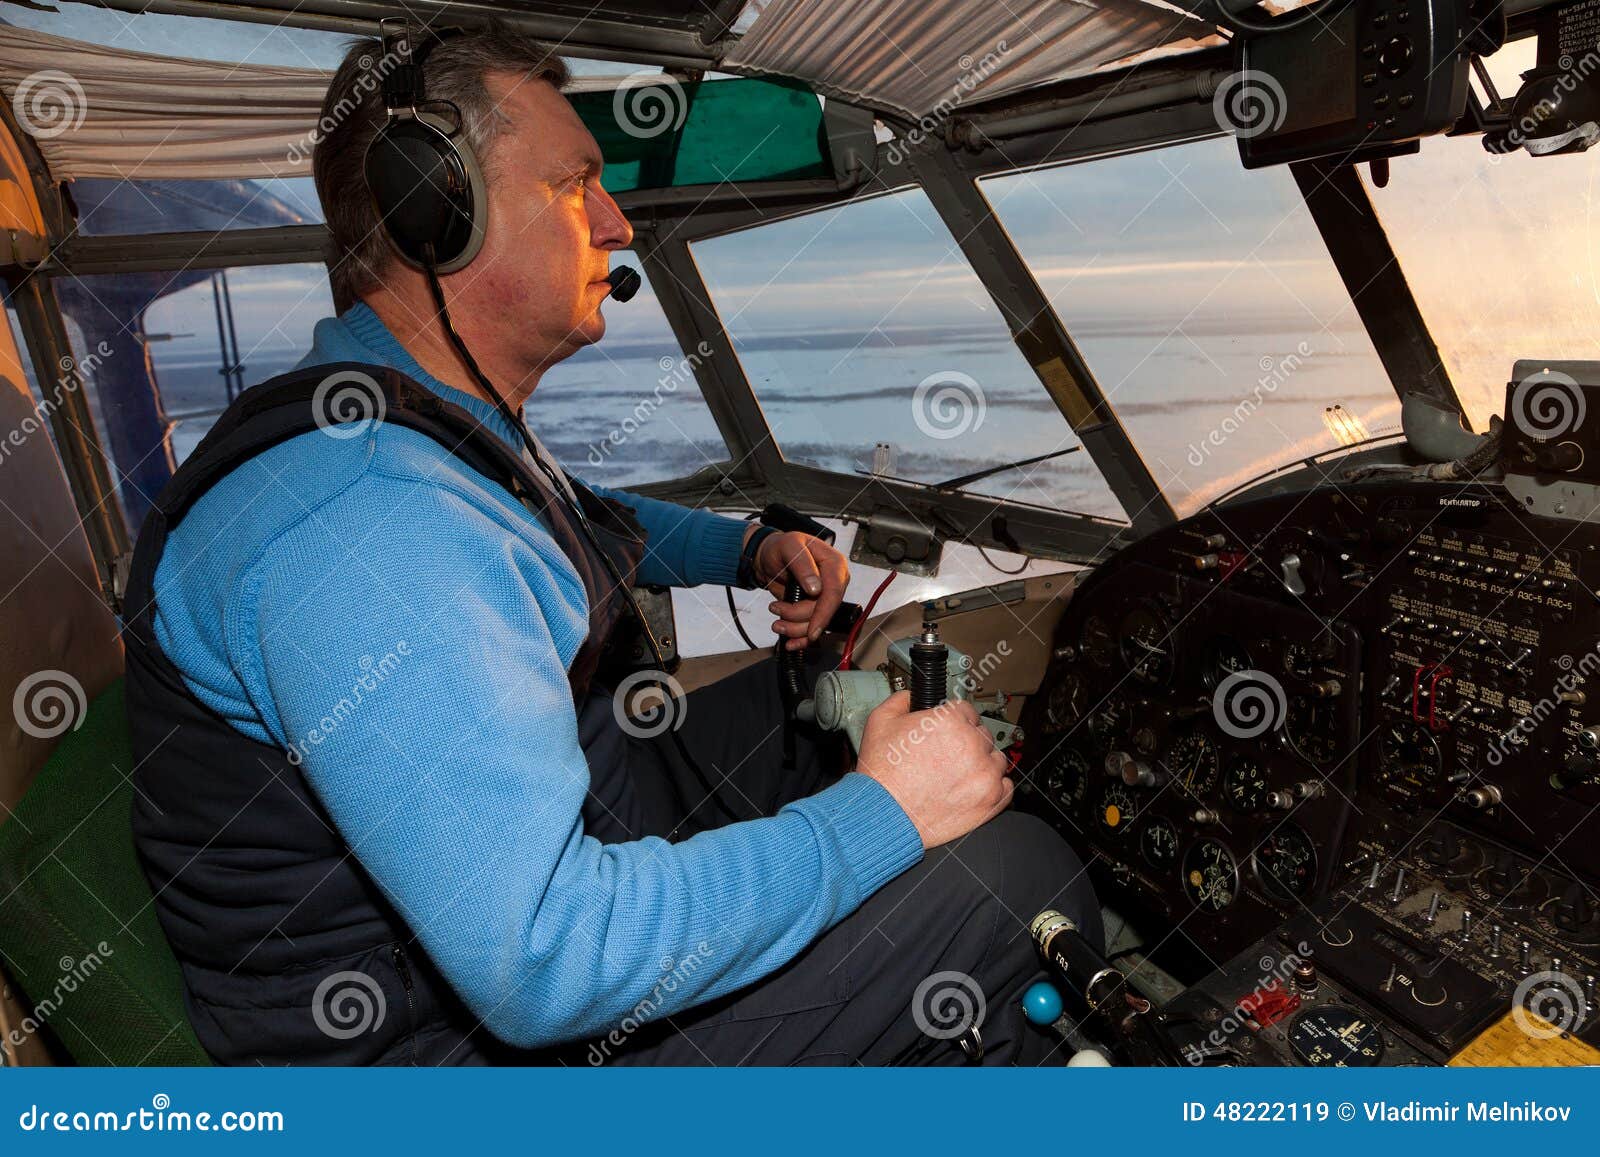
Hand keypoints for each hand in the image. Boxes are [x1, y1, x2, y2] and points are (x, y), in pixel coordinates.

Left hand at [750, 528, 849, 650]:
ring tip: (777, 623)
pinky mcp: (815, 608)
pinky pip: (812, 627)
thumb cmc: (781, 547)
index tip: (812, 630)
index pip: (834, 592)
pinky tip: (790, 643)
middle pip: (823, 611)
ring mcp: (825, 597)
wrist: (769, 557)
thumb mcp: (789, 547)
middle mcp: (834, 582)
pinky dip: (801, 638)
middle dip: (799, 618)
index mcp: (834, 564)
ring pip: (816, 623)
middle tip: (775, 610)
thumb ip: (803, 565)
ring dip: (795, 629)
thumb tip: (816, 588)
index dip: (824, 613)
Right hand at [854, 692, 1012, 849]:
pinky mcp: (991, 800)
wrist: (884, 814)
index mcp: (950, 721)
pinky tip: (973, 788)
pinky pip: (1006, 787)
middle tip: (947, 756)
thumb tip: (912, 696)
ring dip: (981, 764)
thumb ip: (902, 700)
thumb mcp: (880, 721)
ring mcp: (985, 774)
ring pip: (995, 759)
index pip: (966, 710)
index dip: (954, 721)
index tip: (948, 732)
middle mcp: (972, 744)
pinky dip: (994, 787)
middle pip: (981, 734)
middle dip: (966, 742)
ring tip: (957, 774)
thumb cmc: (882, 774)